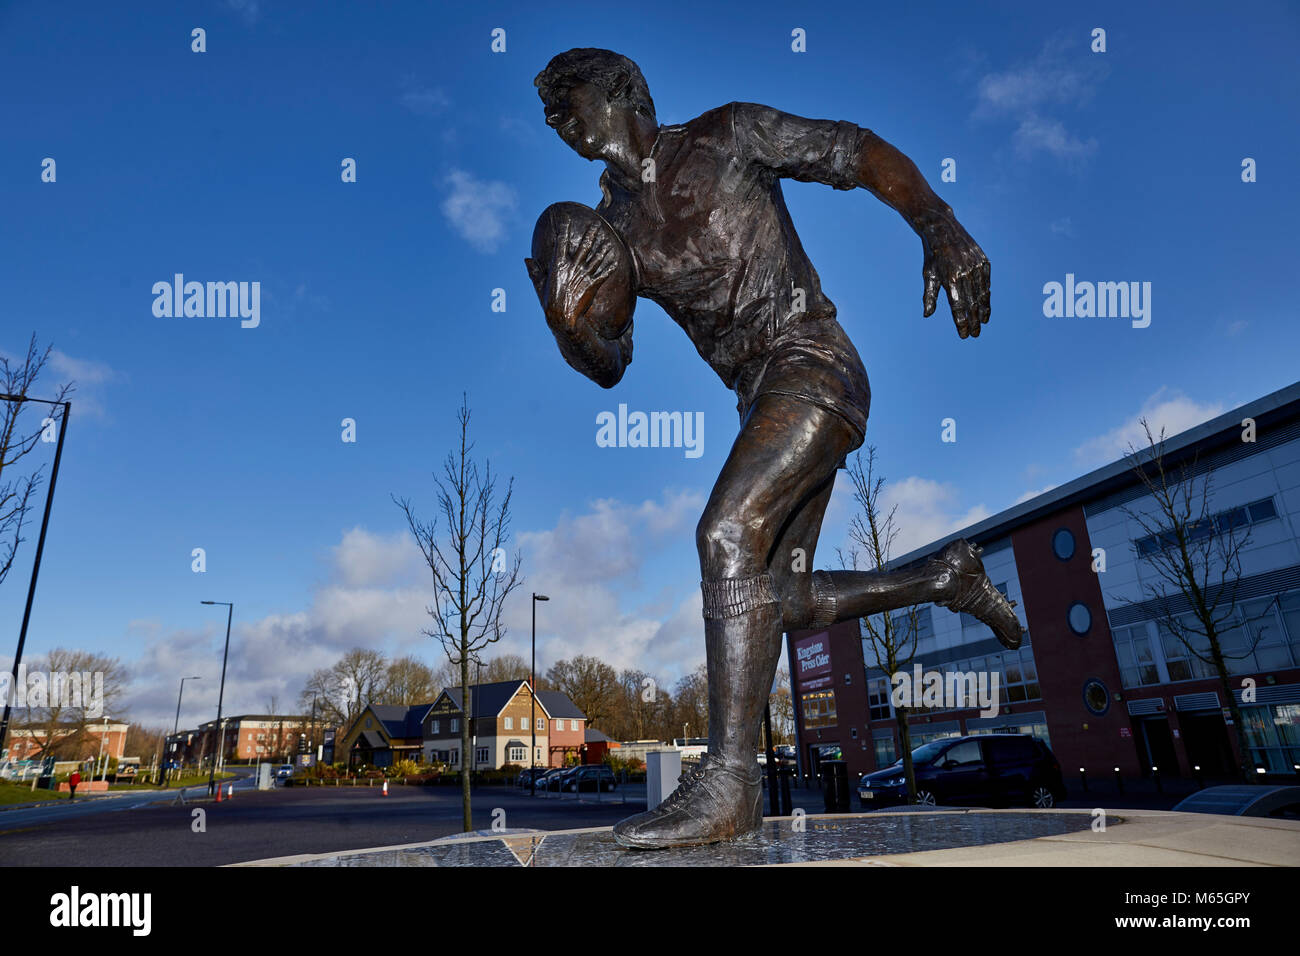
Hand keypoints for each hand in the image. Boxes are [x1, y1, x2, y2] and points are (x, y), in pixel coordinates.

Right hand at [525, 219, 618, 334]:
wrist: (563, 318)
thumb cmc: (549, 303)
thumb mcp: (539, 286)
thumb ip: (535, 272)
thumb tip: (526, 260)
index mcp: (559, 265)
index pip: (561, 242)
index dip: (564, 229)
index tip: (566, 219)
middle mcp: (573, 267)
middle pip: (584, 247)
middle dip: (591, 234)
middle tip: (596, 224)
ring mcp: (584, 275)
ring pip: (596, 258)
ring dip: (603, 249)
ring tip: (608, 241)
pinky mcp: (592, 285)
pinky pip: (603, 274)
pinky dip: (609, 268)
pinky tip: (615, 261)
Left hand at [920, 210, 989, 338]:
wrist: (943, 229)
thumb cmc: (932, 256)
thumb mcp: (928, 275)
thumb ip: (930, 296)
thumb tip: (927, 315)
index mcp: (950, 279)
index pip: (958, 307)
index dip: (961, 323)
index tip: (963, 335)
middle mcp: (965, 273)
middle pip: (972, 304)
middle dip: (973, 322)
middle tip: (974, 335)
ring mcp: (976, 267)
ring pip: (982, 295)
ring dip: (982, 312)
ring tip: (981, 325)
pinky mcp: (984, 262)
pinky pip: (987, 283)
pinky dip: (987, 297)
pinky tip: (985, 308)